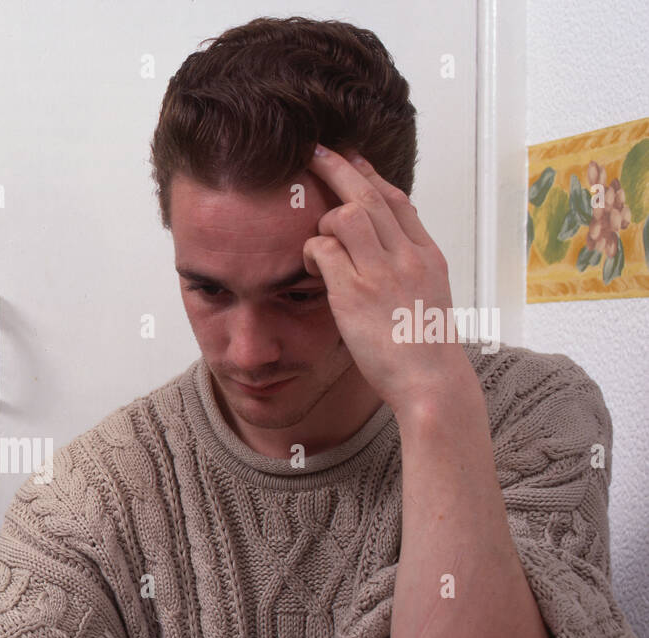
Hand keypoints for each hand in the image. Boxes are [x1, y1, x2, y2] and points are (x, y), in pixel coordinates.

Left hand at [302, 145, 473, 413]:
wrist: (432, 382)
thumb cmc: (425, 351)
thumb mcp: (429, 300)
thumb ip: (409, 272)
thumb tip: (387, 256)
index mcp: (428, 256)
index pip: (398, 201)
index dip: (371, 176)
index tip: (353, 159)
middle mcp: (407, 256)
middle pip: (370, 195)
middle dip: (339, 167)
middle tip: (315, 150)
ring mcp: (382, 272)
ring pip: (348, 214)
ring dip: (325, 218)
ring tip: (316, 236)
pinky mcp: (355, 293)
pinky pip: (324, 249)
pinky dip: (312, 251)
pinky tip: (310, 265)